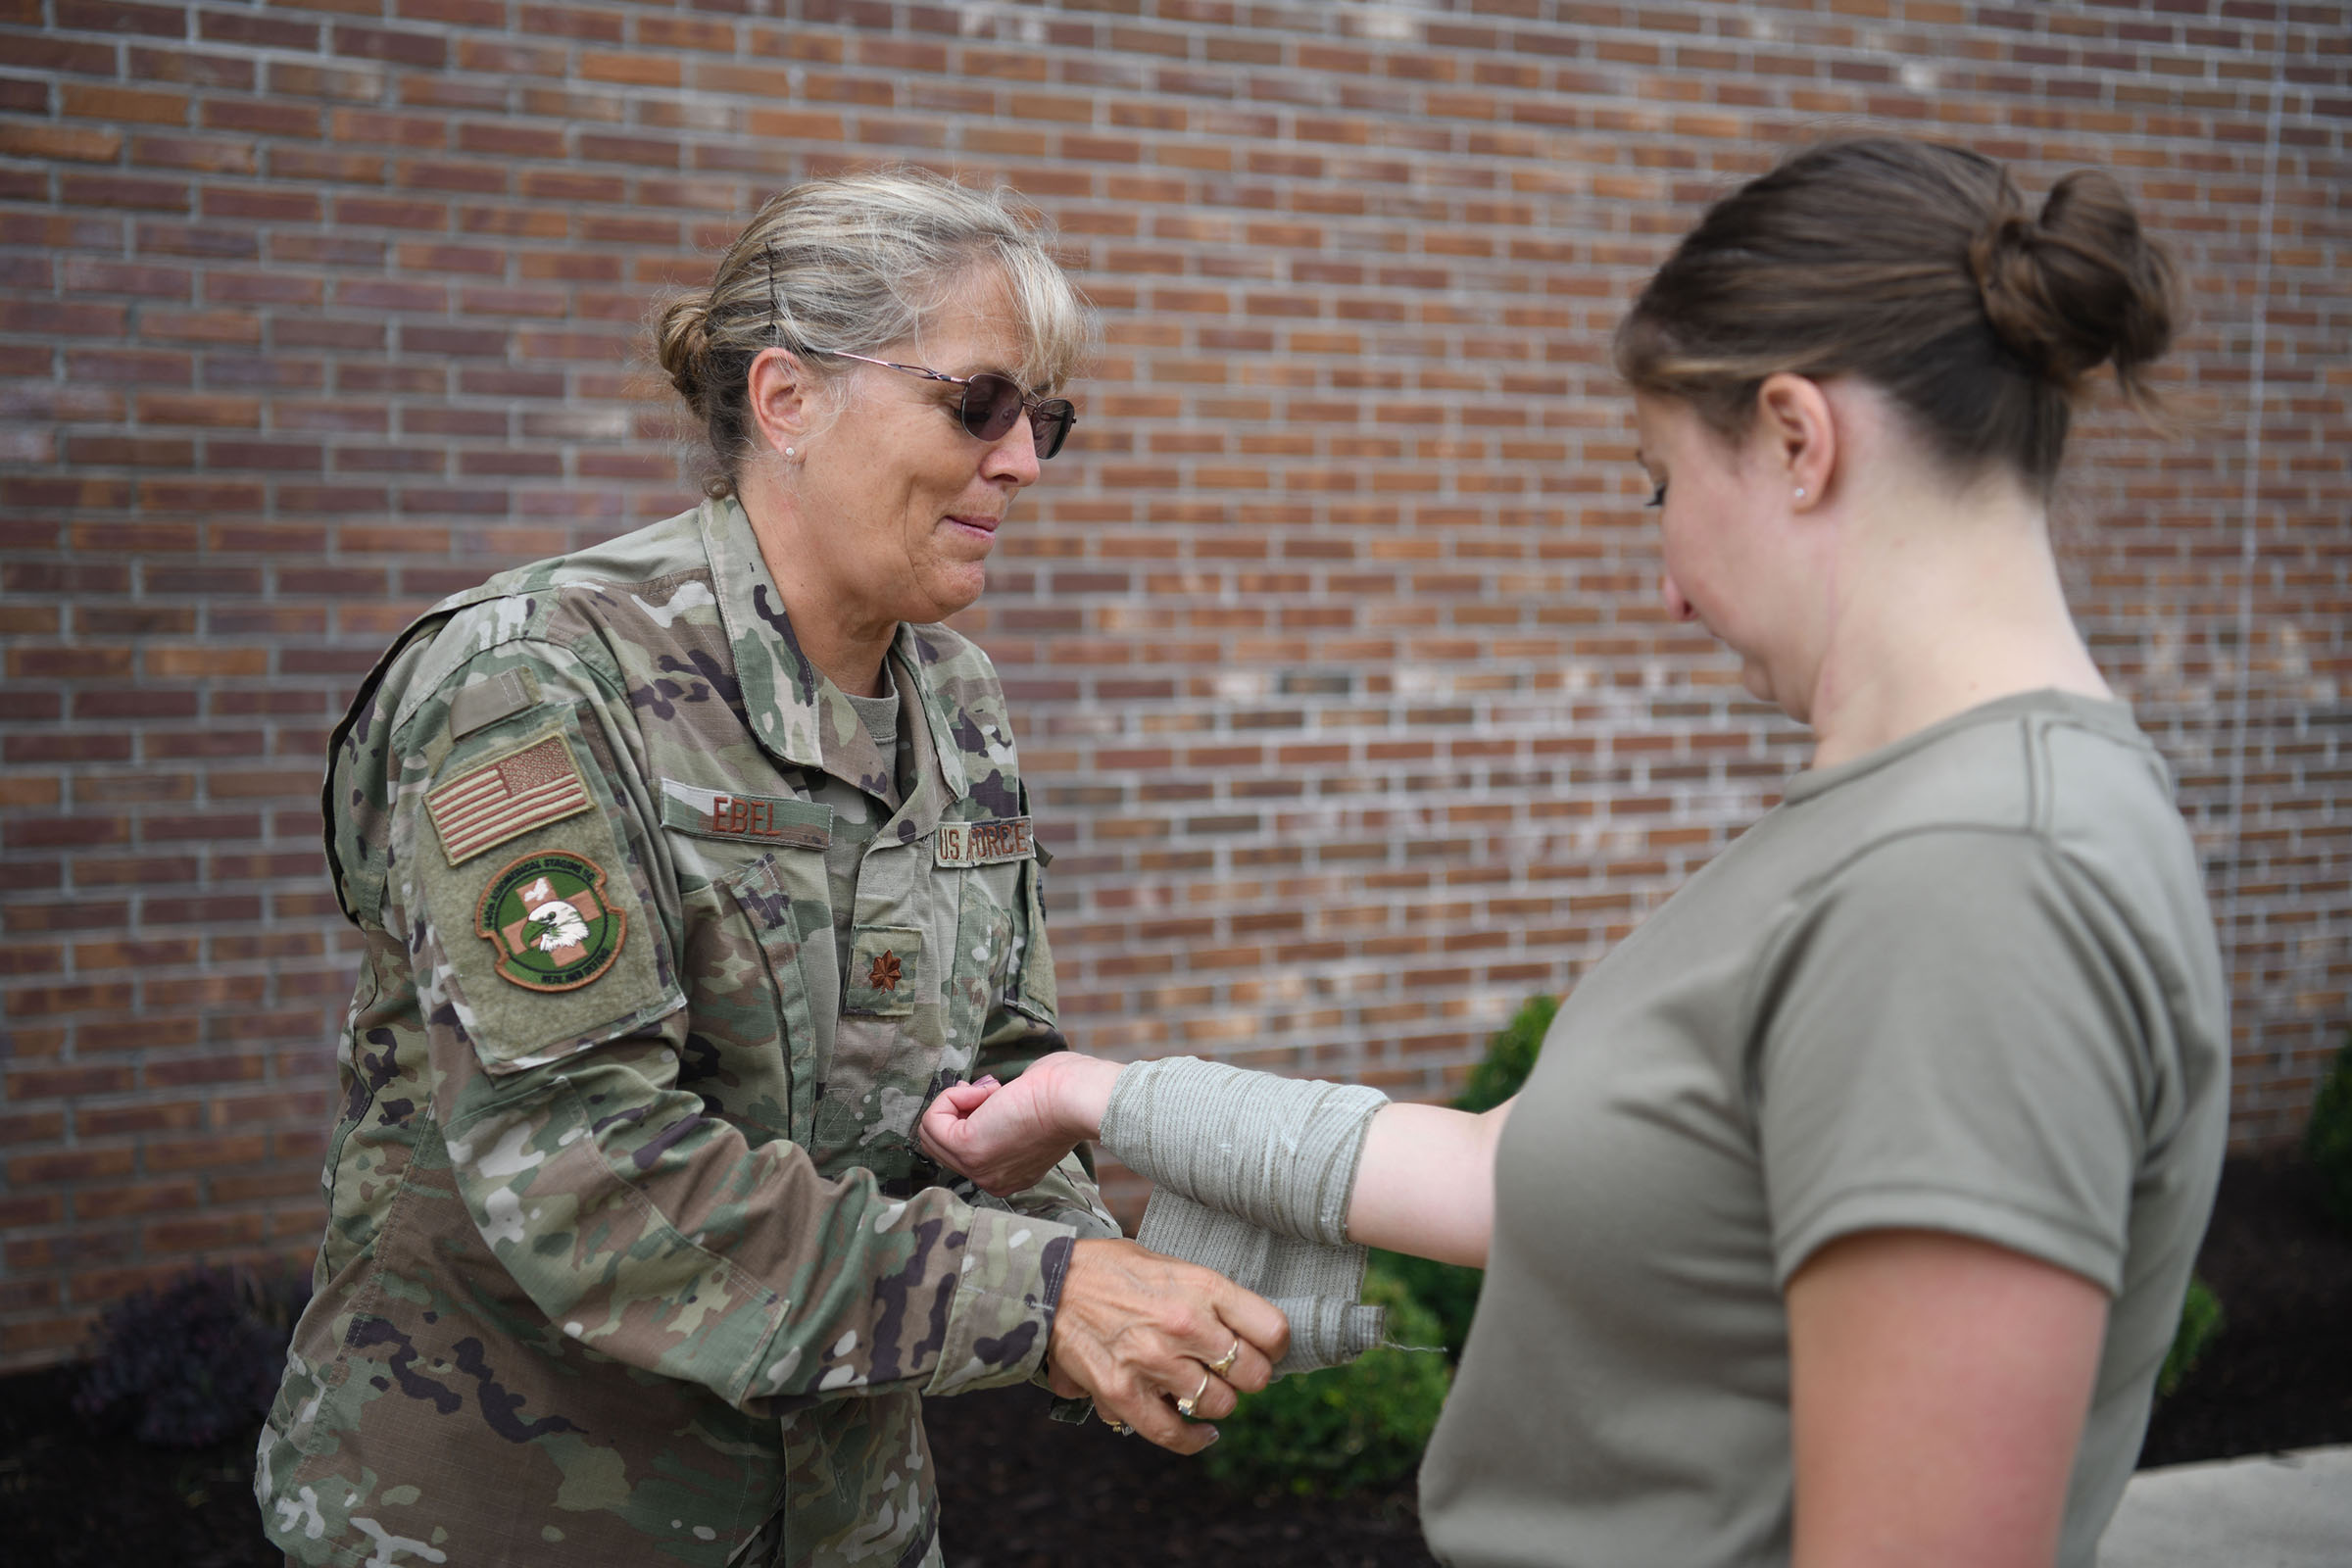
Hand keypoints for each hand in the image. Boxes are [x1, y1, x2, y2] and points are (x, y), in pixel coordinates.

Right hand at [920, 1052, 1118, 1196]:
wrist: (1076, 1097)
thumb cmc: (1063, 1093)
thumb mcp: (1023, 1114)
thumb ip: (998, 1118)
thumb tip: (977, 1101)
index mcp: (1008, 1176)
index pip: (962, 1154)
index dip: (968, 1117)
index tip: (992, 1097)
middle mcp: (990, 1181)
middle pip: (941, 1147)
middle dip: (956, 1110)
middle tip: (987, 1091)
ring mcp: (977, 1168)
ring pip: (931, 1134)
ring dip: (955, 1102)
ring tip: (990, 1092)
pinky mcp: (968, 1148)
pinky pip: (933, 1120)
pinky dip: (951, 1097)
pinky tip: (985, 1092)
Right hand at [1045, 1238, 1289, 1454]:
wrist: (1051, 1282)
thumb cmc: (1114, 1269)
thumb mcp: (1173, 1265)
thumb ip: (1210, 1298)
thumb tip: (1250, 1335)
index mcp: (1202, 1287)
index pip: (1272, 1330)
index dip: (1276, 1346)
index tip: (1267, 1349)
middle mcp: (1185, 1325)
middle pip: (1253, 1374)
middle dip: (1249, 1377)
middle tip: (1233, 1372)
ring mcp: (1155, 1362)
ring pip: (1219, 1404)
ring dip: (1217, 1402)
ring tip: (1205, 1391)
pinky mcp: (1124, 1392)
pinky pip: (1175, 1433)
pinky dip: (1195, 1439)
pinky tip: (1203, 1433)